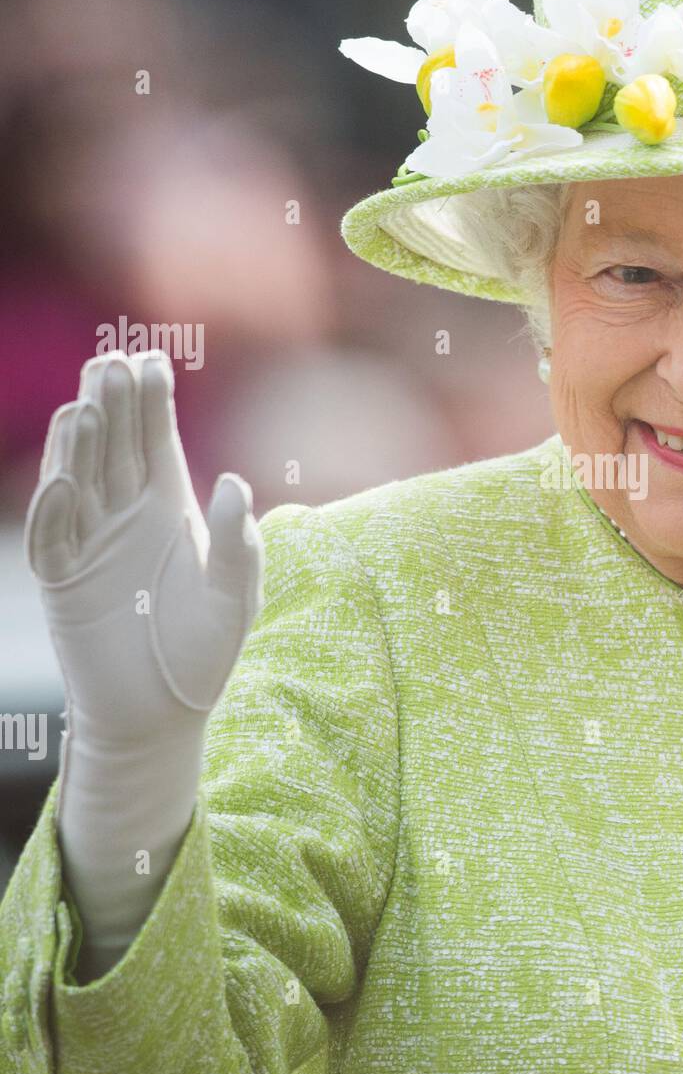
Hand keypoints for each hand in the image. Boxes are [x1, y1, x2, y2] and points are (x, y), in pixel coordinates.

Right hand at [25, 349, 263, 752]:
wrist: (161, 713)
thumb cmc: (205, 652)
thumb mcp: (235, 597)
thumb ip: (239, 543)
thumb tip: (237, 482)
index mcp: (171, 510)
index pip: (157, 444)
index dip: (153, 405)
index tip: (151, 360)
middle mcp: (127, 518)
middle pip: (116, 451)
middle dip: (113, 408)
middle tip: (111, 361)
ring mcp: (91, 546)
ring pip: (79, 483)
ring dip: (80, 446)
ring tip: (87, 405)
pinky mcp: (63, 583)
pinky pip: (53, 540)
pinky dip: (55, 510)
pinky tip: (63, 479)